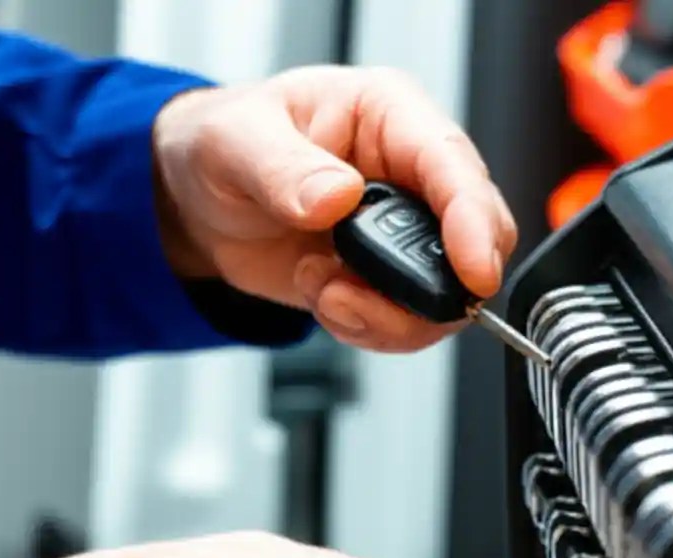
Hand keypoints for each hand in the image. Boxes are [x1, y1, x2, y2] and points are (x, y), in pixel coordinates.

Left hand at [152, 66, 517, 352]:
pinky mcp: (389, 278)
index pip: (454, 164)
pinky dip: (366, 326)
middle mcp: (410, 174)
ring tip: (324, 290)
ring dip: (386, 314)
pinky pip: (408, 322)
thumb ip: (284, 167)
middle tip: (355, 293)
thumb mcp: (234, 142)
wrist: (198, 203)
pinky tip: (323, 296)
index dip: (474, 221)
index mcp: (389, 116)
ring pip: (446, 294)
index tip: (473, 270)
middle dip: (425, 286)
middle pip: (475, 239)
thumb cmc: (223, 146)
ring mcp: (405, 232)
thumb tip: (337, 194)